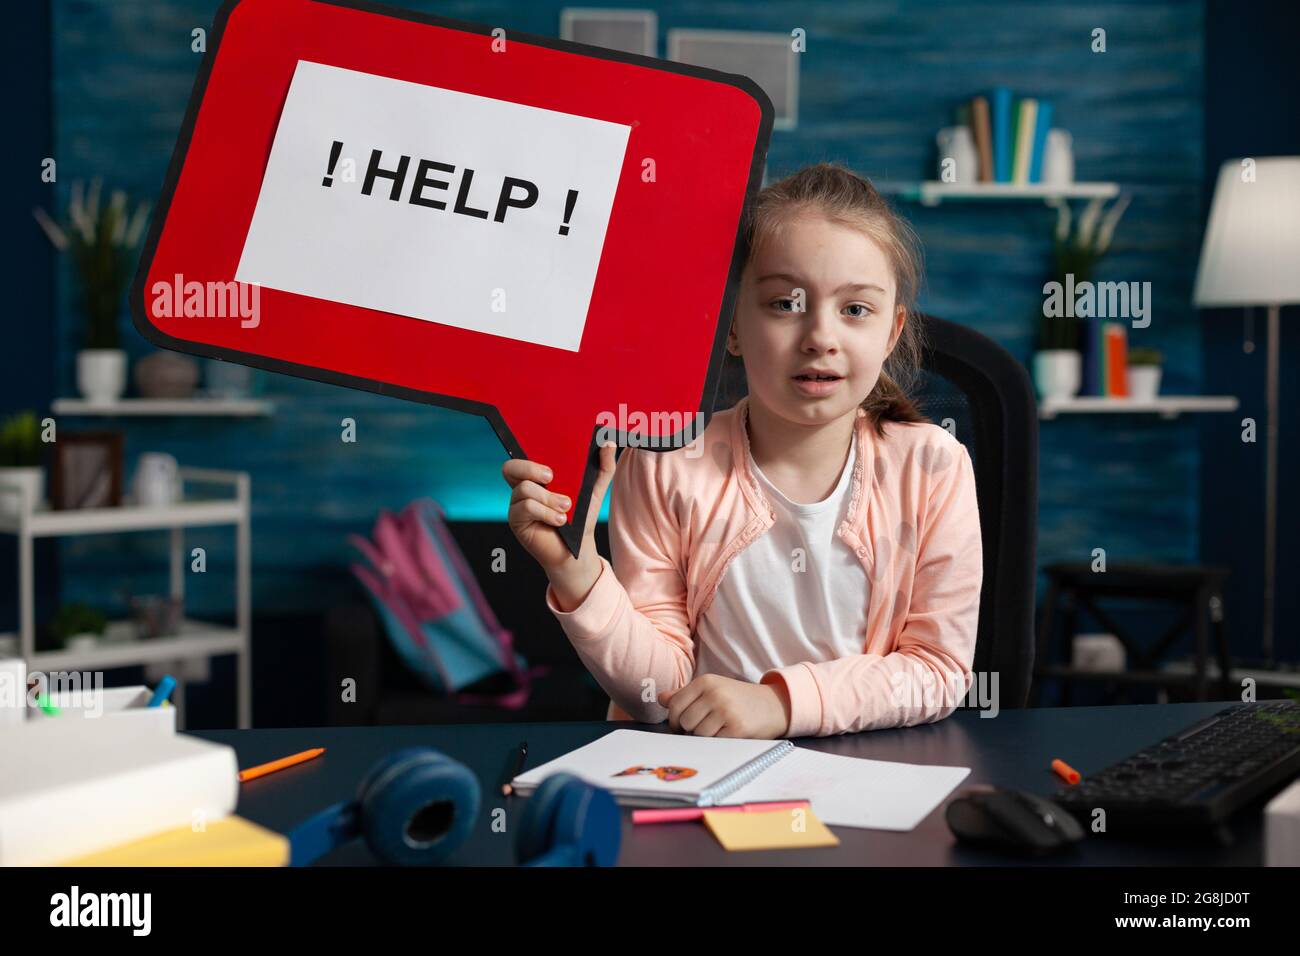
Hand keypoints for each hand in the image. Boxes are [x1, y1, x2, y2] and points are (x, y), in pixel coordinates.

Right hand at [502, 441, 616, 571]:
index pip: (521, 455)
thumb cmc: (581, 518)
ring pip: (524, 489)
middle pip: (511, 467)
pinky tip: (560, 521)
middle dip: (532, 468)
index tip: (552, 462)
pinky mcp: (516, 521)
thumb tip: (608, 443)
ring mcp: (517, 504)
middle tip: (552, 477)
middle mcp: (522, 488)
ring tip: (566, 508)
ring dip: (549, 498)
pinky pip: (526, 507)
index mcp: (537, 476)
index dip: (529, 452)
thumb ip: (603, 467)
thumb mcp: (595, 490)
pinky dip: (546, 513)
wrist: (578, 548)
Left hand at [658, 674, 791, 738]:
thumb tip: (661, 699)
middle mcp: (714, 693)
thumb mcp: (712, 689)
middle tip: (702, 729)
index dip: (674, 720)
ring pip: (697, 734)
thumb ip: (685, 694)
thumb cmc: (738, 699)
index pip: (674, 705)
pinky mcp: (737, 729)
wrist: (774, 705)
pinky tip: (728, 734)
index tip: (681, 725)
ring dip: (704, 737)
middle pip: (684, 721)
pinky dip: (717, 742)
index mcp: (705, 681)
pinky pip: (713, 742)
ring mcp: (726, 711)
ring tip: (718, 730)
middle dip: (689, 730)